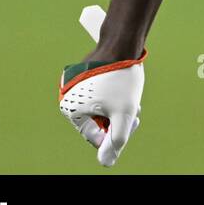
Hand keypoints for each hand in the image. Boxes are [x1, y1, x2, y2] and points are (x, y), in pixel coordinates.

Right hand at [57, 5, 144, 166]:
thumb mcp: (124, 114)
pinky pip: (99, 95)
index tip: (132, 121)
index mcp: (70, 110)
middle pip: (98, 122)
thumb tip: (106, 163)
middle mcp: (68, 98)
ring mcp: (75, 87)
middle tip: (135, 110)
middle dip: (118, 119)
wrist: (122, 41)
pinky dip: (113, 96)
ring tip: (131, 97)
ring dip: (118, 108)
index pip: (96, 137)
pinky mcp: (84, 77)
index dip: (117, 133)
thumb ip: (116, 140)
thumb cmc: (121, 78)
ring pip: (101, 108)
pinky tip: (124, 88)